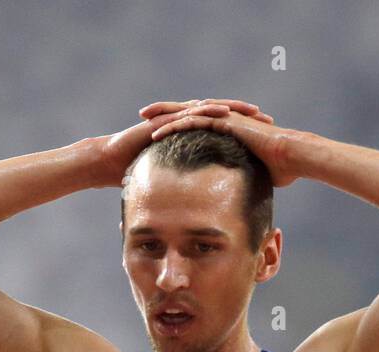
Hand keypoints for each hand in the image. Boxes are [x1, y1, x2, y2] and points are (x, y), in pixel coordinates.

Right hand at [86, 100, 278, 188]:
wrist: (109, 164)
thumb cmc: (137, 176)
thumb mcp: (170, 184)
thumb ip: (187, 191)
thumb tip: (204, 214)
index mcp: (190, 138)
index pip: (222, 133)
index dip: (243, 134)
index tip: (267, 140)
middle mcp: (185, 124)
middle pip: (221, 116)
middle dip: (245, 117)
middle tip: (269, 121)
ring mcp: (174, 119)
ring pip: (208, 109)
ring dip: (232, 109)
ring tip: (252, 112)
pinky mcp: (164, 119)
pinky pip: (188, 113)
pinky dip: (206, 111)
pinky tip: (222, 112)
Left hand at [138, 98, 298, 187]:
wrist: (292, 156)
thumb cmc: (279, 169)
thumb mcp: (253, 174)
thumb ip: (241, 178)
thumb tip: (237, 197)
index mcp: (227, 128)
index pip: (196, 123)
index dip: (176, 125)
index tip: (157, 130)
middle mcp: (223, 119)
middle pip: (186, 112)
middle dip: (163, 113)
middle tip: (142, 116)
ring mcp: (224, 119)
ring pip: (186, 113)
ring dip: (163, 115)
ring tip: (143, 119)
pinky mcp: (225, 122)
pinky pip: (194, 122)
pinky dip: (174, 126)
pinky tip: (158, 132)